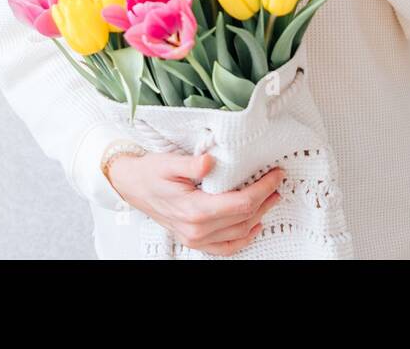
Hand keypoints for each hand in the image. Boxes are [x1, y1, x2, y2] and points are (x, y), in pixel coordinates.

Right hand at [107, 151, 283, 255]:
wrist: (132, 186)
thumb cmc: (150, 173)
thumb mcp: (168, 163)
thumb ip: (191, 165)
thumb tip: (210, 162)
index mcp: (194, 210)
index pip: (240, 203)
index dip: (263, 189)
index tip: (275, 175)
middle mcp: (196, 229)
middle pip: (243, 218)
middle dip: (265, 200)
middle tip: (278, 183)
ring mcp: (195, 238)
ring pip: (238, 233)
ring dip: (259, 216)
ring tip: (271, 199)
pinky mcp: (194, 240)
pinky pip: (225, 248)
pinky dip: (242, 239)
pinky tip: (253, 226)